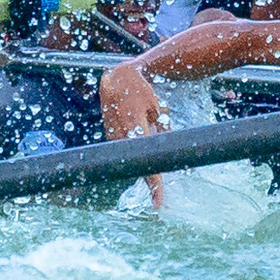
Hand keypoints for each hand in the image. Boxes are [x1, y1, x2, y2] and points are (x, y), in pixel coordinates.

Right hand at [99, 63, 167, 206]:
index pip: (146, 160)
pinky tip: (143, 164)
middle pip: (136, 165)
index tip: (157, 200)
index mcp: (135, 126)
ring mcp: (112, 136)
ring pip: (129, 160)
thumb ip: (162, 128)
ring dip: (140, 170)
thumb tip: (171, 148)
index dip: (153, 182)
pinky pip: (124, 151)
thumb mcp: (158, 108)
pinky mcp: (108, 135)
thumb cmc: (142, 92)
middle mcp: (120, 135)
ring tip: (154, 187)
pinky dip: (133, 159)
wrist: (117, 78)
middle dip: (148, 182)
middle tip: (158, 199)